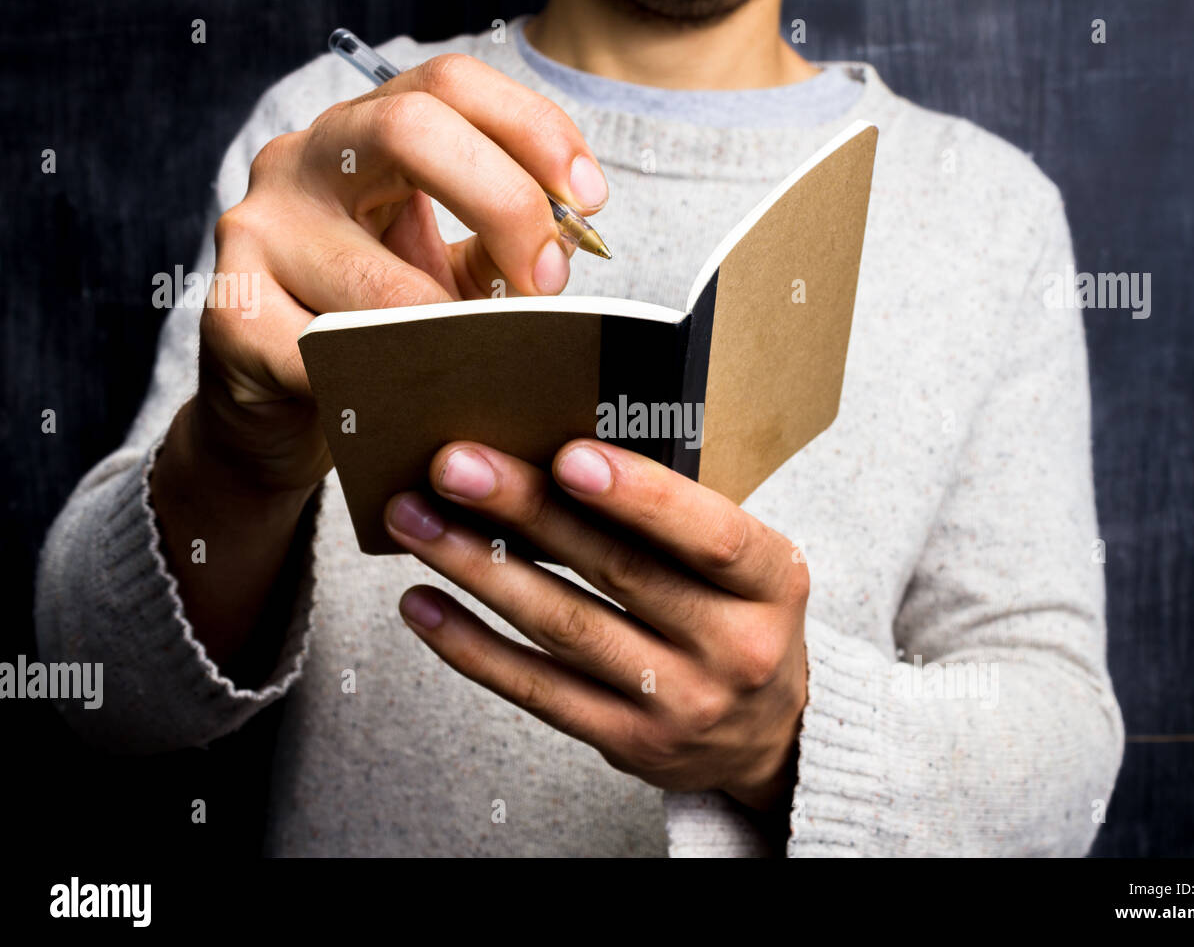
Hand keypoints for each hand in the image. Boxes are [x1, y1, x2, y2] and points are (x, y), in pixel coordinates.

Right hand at [194, 54, 606, 492]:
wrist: (273, 403)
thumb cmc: (370, 324)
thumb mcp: (442, 272)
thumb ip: (499, 250)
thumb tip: (567, 252)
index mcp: (364, 137)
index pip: (450, 85)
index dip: (531, 128)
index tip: (588, 200)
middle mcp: (303, 162)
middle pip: (410, 130)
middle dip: (504, 202)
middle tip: (548, 282)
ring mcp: (256, 231)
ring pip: (380, 277)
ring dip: (457, 332)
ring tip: (493, 366)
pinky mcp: (232, 315)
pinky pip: (333, 355)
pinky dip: (393, 385)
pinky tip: (419, 403)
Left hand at [383, 441, 810, 812]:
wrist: (769, 739)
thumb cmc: (741, 618)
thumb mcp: (747, 566)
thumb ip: (678, 521)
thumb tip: (558, 452)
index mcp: (775, 584)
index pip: (712, 537)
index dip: (640, 497)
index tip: (567, 455)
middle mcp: (736, 649)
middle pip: (618, 572)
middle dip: (527, 511)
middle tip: (454, 466)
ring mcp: (680, 704)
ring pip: (564, 629)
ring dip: (479, 569)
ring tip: (416, 520)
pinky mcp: (628, 743)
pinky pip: (537, 691)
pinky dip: (472, 646)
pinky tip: (423, 603)